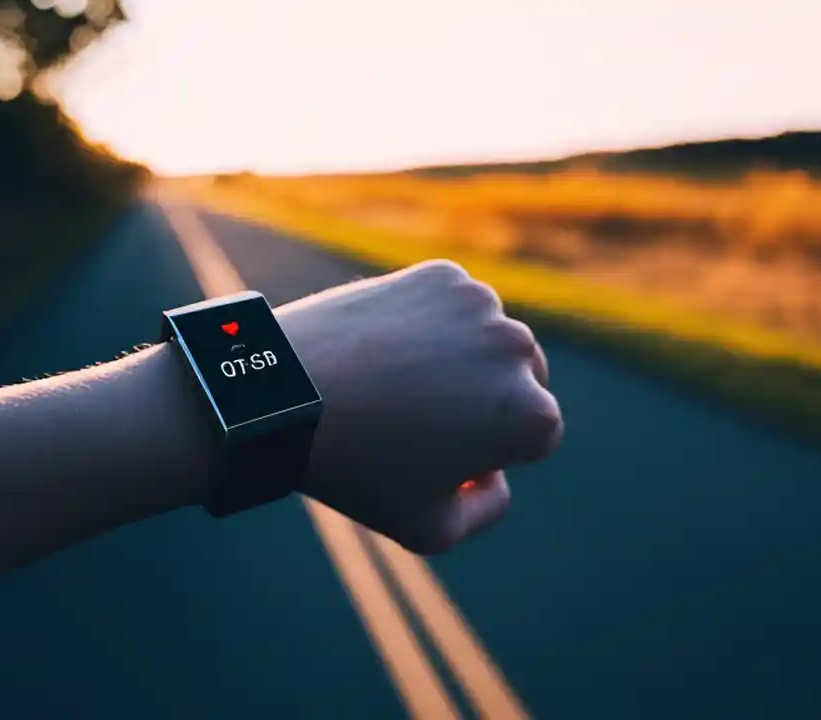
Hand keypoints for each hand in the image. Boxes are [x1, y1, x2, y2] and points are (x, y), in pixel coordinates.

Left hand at [278, 260, 561, 553]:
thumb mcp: (431, 529)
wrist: (283, 395)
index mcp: (531, 416)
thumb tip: (498, 473)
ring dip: (461, 360)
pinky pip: (453, 307)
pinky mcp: (441, 275)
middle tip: (417, 421)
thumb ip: (488, 509)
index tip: (436, 458)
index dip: (489, 454)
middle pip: (521, 383)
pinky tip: (386, 349)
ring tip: (397, 385)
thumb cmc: (358, 470)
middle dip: (486, 403)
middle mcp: (518, 350)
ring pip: (488, 341)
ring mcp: (480, 305)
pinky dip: (431, 325)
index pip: (536, 438)